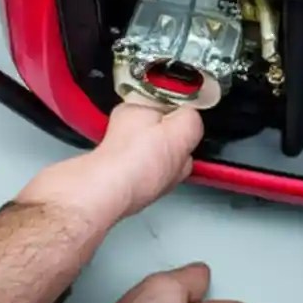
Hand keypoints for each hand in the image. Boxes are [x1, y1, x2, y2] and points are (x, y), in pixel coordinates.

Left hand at [17, 103, 203, 223]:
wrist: (108, 196)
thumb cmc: (135, 163)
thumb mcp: (181, 129)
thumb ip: (192, 118)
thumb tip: (194, 121)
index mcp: (138, 106)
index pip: (173, 106)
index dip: (185, 123)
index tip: (188, 135)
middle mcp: (126, 126)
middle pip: (167, 133)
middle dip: (177, 148)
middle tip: (175, 158)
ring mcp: (123, 150)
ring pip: (160, 156)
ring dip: (167, 166)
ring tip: (162, 175)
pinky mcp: (120, 173)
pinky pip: (149, 173)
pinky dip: (154, 180)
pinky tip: (152, 185)